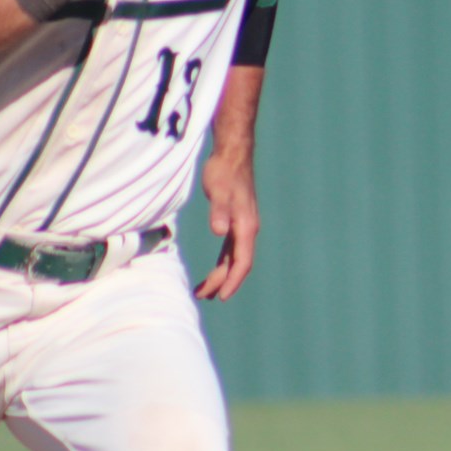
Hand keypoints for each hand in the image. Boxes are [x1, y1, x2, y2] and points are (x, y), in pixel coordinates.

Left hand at [192, 150, 258, 300]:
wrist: (232, 154)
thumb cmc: (224, 171)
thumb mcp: (218, 191)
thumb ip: (219, 211)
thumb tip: (219, 231)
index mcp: (246, 226)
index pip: (242, 261)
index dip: (232, 280)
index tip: (221, 296)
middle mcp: (248, 230)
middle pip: (237, 264)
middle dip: (222, 282)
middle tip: (202, 296)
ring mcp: (242, 226)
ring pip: (234, 259)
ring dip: (221, 275)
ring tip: (204, 290)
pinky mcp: (235, 221)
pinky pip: (231, 250)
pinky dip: (223, 263)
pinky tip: (214, 270)